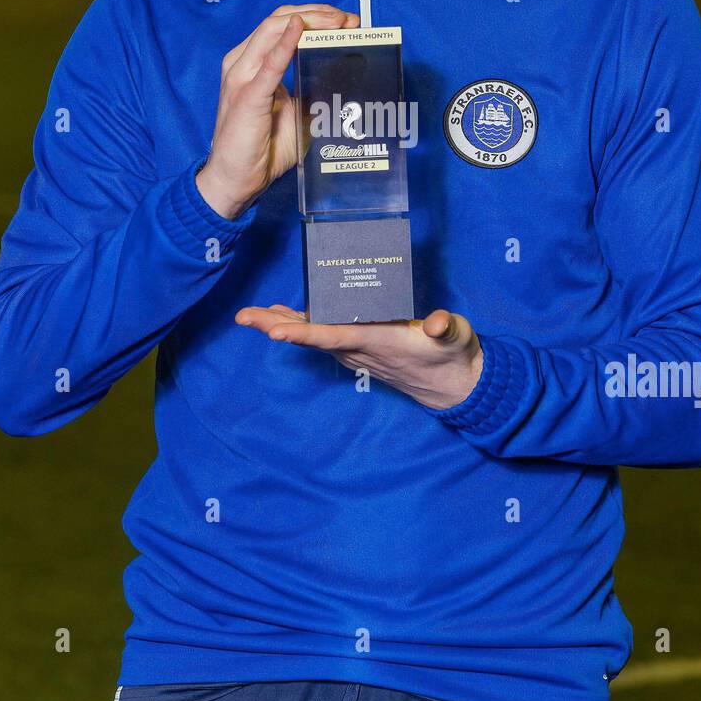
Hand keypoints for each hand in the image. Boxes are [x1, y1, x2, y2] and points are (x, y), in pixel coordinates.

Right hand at [196, 3, 359, 219]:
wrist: (236, 180)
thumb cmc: (263, 148)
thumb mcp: (297, 111)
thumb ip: (312, 89)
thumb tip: (345, 73)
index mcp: (252, 63)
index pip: (283, 24)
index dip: (316, 16)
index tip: (348, 21)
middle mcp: (242, 63)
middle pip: (279, 20)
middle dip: (317, 13)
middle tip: (349, 19)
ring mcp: (241, 77)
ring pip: (272, 30)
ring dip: (309, 21)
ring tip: (336, 21)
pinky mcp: (246, 96)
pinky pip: (268, 64)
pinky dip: (285, 44)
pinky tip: (300, 29)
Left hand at [234, 304, 483, 410]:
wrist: (453, 385)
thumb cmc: (452, 356)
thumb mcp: (456, 337)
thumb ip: (446, 328)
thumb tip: (437, 323)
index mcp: (378, 341)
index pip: (334, 336)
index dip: (304, 333)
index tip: (275, 332)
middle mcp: (360, 349)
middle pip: (312, 336)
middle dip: (277, 326)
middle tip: (244, 316)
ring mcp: (357, 351)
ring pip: (313, 335)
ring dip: (282, 325)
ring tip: (252, 314)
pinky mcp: (359, 348)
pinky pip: (322, 335)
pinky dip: (300, 326)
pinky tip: (285, 316)